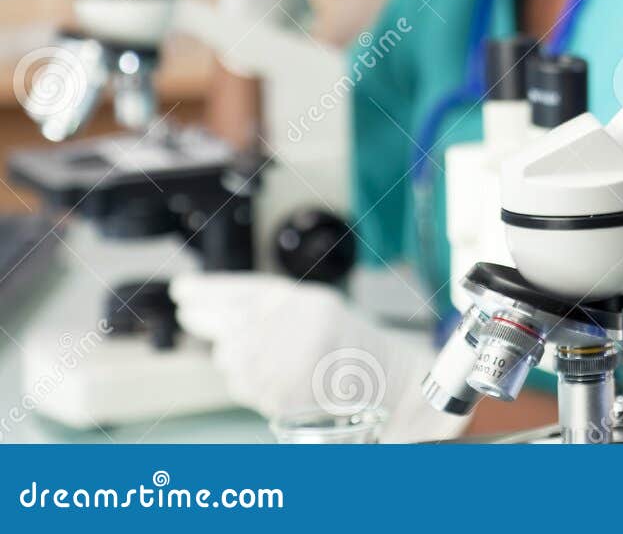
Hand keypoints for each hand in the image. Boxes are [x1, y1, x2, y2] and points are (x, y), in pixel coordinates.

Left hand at [169, 272, 464, 442]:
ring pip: (232, 359)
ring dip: (234, 357)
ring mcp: (285, 365)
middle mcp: (292, 330)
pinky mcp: (282, 395)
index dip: (207, 290)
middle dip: (207, 321)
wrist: (381, 379)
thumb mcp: (311, 307)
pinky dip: (248, 383)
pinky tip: (272, 377)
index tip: (181, 288)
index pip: (241, 291)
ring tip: (265, 356)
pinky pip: (244, 387)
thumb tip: (209, 311)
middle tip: (190, 315)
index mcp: (300, 302)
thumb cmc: (349, 342)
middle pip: (227, 327)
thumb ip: (267, 307)